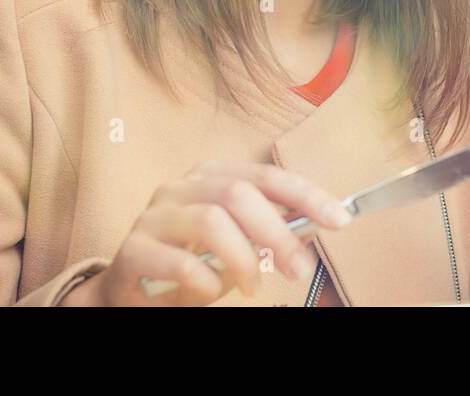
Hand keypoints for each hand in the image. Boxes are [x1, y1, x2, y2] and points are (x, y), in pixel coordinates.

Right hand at [62, 161, 352, 305]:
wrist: (130, 292)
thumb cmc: (189, 264)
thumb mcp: (236, 245)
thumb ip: (269, 231)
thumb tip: (314, 225)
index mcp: (209, 176)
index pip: (265, 175)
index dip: (306, 195)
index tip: (339, 219)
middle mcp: (180, 188)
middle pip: (238, 193)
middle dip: (277, 232)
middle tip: (297, 269)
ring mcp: (153, 217)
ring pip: (210, 220)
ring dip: (243, 258)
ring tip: (253, 285)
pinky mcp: (132, 251)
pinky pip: (179, 262)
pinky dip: (207, 281)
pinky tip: (212, 291)